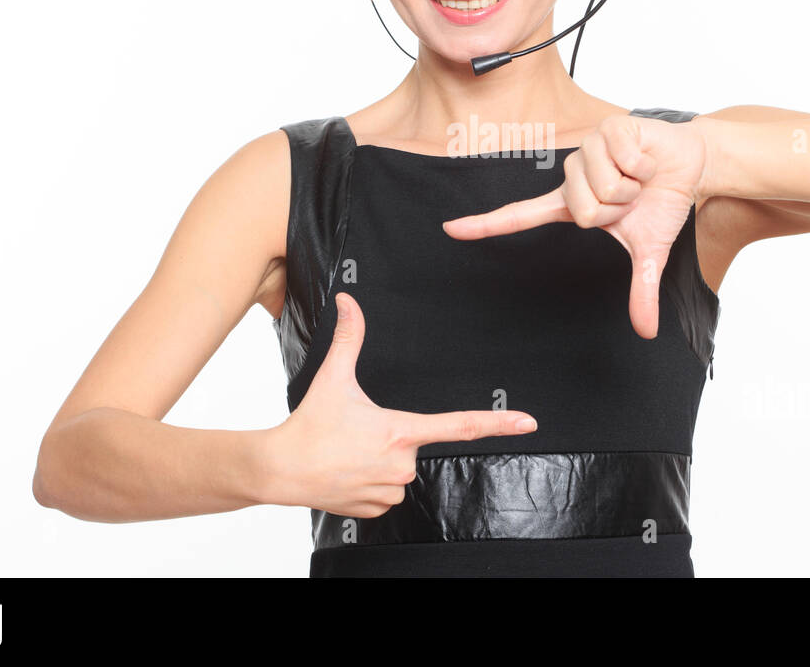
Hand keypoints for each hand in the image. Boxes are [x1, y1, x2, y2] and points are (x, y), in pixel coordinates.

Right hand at [255, 292, 538, 517]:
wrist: (280, 469)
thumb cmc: (309, 424)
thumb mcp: (333, 377)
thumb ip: (350, 337)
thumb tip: (350, 300)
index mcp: (400, 429)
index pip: (460, 425)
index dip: (498, 423)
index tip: (529, 423)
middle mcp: (402, 462)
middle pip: (414, 446)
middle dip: (392, 438)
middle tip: (357, 435)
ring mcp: (390, 489)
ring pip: (400, 471)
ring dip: (380, 462)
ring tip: (348, 454)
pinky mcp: (377, 508)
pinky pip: (387, 493)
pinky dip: (371, 482)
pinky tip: (348, 473)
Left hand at [442, 114, 706, 339]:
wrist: (690, 165)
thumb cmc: (660, 202)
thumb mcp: (649, 251)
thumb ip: (642, 289)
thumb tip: (647, 331)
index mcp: (571, 205)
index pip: (520, 216)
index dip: (485, 225)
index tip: (450, 229)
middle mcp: (571, 176)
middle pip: (584, 211)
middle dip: (619, 208)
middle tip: (633, 196)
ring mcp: (586, 149)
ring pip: (604, 185)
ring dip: (634, 186)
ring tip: (640, 176)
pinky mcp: (607, 129)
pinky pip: (622, 159)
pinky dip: (643, 166)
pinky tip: (646, 160)